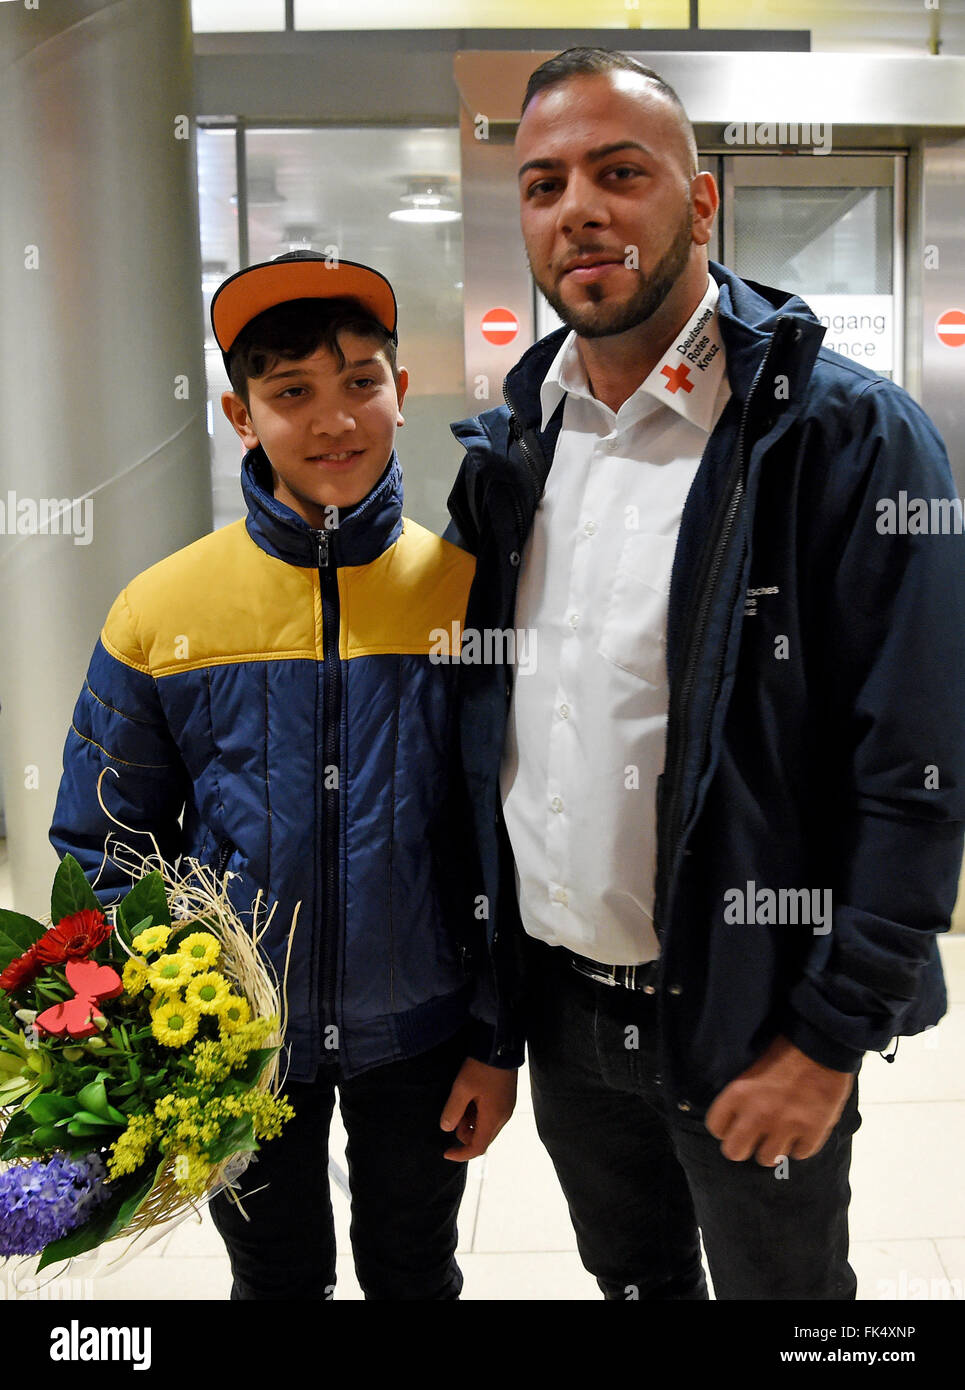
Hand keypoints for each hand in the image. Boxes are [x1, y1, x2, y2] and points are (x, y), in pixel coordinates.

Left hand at [439, 1057, 517, 1160]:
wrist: (500, 1046)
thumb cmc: (481, 1067)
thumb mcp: (462, 1088)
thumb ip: (453, 1111)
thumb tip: (446, 1128)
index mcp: (493, 1118)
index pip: (478, 1147)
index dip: (461, 1154)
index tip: (446, 1152)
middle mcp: (503, 1117)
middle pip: (483, 1138)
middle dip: (465, 1134)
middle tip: (454, 1115)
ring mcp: (507, 1108)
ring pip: (486, 1127)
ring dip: (471, 1122)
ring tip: (462, 1102)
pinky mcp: (507, 1099)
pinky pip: (491, 1116)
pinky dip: (479, 1114)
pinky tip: (471, 1097)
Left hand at [704, 1035, 854, 1165]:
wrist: (822, 1043)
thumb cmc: (785, 1049)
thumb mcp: (751, 1067)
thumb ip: (740, 1096)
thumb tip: (735, 1120)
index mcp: (738, 1093)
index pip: (716, 1127)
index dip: (725, 1127)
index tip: (734, 1125)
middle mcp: (758, 1114)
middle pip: (734, 1152)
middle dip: (743, 1146)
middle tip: (754, 1137)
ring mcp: (786, 1126)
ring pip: (767, 1159)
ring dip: (773, 1147)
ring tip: (780, 1134)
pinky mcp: (813, 1132)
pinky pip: (799, 1154)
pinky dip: (801, 1144)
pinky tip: (803, 1130)